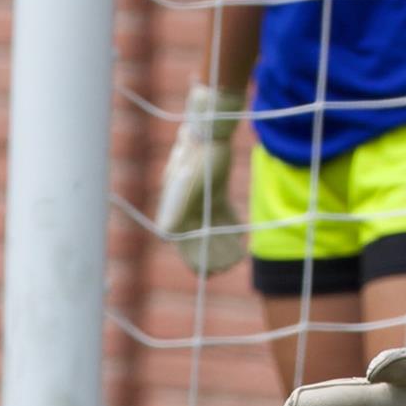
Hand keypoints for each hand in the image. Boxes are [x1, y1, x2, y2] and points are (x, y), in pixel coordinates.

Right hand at [154, 81, 245, 274]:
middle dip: (210, 254)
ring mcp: (201, 198)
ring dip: (222, 242)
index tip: (207, 273)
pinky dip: (230, 225)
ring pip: (211, 226)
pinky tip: (240, 237)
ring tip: (236, 257)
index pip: (182, 241)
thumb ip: (175, 208)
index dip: (194, 258)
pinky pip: (223, 213)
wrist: (208, 132)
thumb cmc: (195, 158)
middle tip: (226, 268)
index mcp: (174, 208)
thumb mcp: (184, 184)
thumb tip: (165, 234)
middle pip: (198, 236)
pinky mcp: (216, 189)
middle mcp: (185, 205)